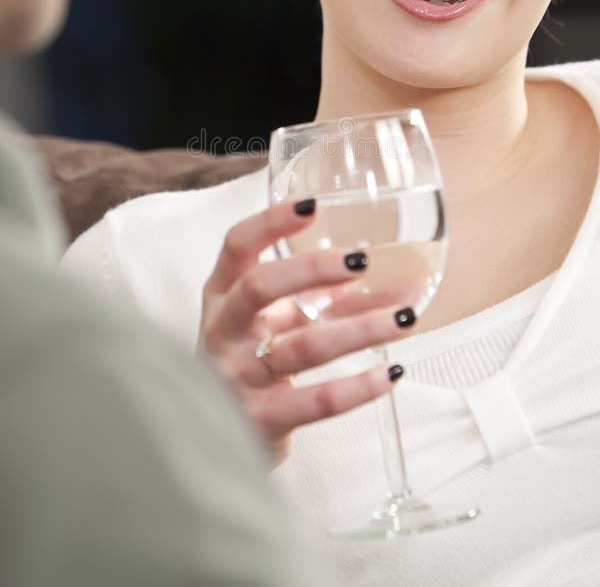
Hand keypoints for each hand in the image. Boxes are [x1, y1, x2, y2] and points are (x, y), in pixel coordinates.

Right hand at [199, 200, 408, 461]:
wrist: (220, 436)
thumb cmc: (255, 360)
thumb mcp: (278, 319)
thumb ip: (326, 297)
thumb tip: (400, 280)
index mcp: (222, 294)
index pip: (236, 246)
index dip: (270, 222)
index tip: (312, 205)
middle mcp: (223, 330)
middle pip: (260, 286)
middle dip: (313, 268)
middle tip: (363, 260)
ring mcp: (237, 377)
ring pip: (302, 346)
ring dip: (360, 329)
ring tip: (404, 317)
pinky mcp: (261, 420)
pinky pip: (316, 401)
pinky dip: (359, 387)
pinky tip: (390, 372)